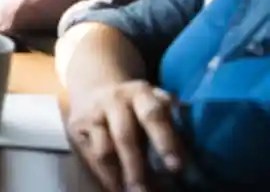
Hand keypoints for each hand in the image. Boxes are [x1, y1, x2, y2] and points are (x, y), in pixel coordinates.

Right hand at [68, 80, 184, 191]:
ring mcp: (93, 114)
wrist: (96, 87)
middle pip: (125, 137)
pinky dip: (106, 176)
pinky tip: (118, 188)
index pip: (153, 116)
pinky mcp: (76, 127)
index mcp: (140, 93)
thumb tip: (193, 164)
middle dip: (138, 167)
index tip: (176, 167)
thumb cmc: (136, 104)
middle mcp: (113, 100)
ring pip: (105, 151)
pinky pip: (91, 157)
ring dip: (120, 177)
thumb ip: (172, 124)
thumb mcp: (155, 103)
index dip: (165, 142)